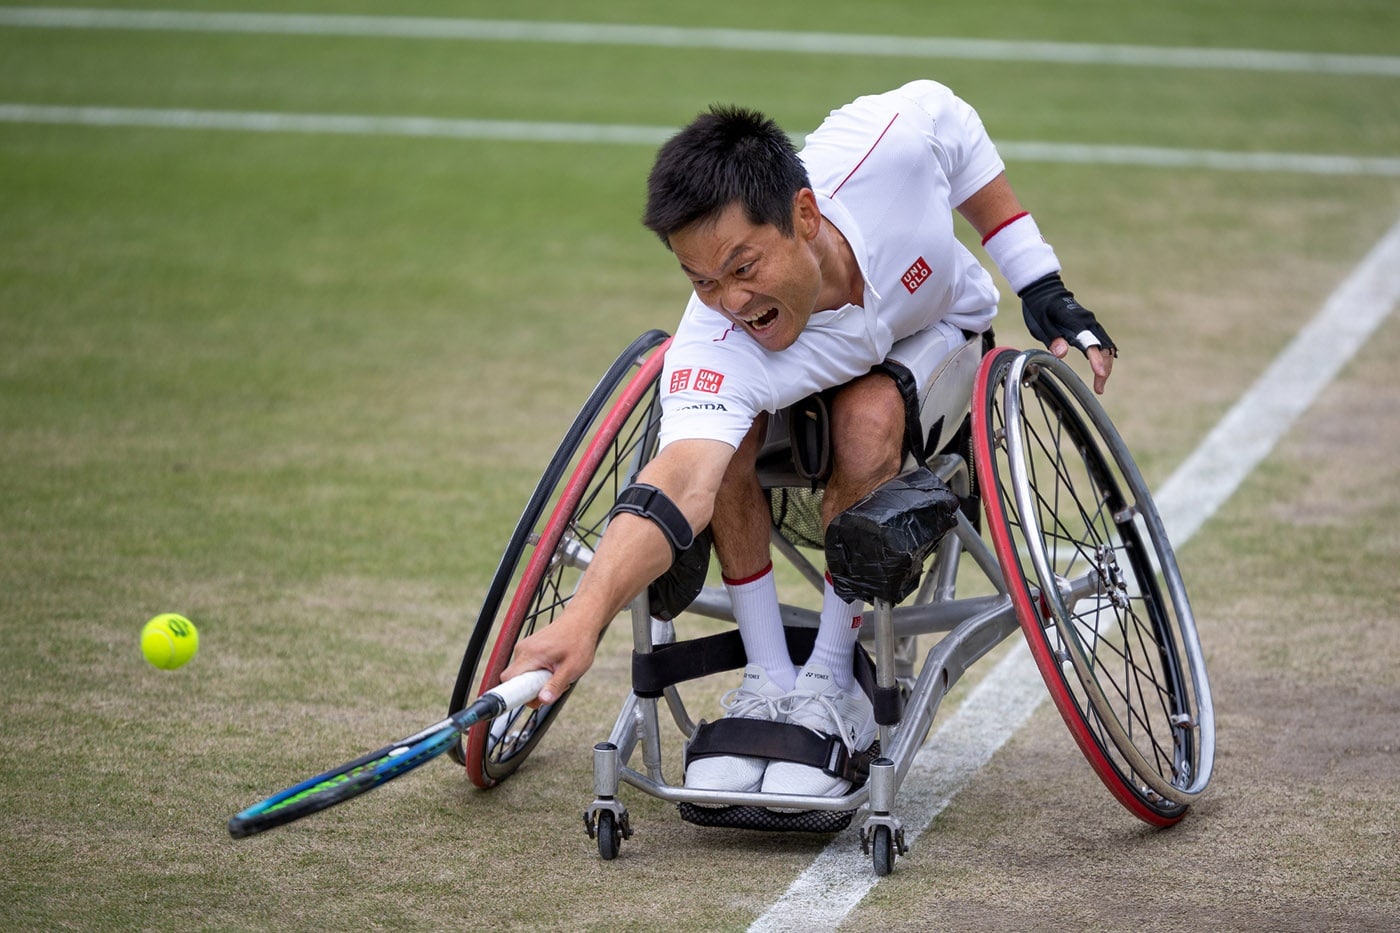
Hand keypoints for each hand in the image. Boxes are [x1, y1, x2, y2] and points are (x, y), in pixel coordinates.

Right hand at [500, 617, 597, 707]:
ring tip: (557, 673)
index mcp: (531, 654)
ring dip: (537, 681)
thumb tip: (543, 701)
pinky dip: (539, 673)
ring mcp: (525, 647)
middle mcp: (523, 649)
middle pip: (516, 680)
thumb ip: (556, 685)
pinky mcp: (529, 648)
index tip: (532, 696)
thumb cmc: (579, 641)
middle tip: (553, 686)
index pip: (508, 679)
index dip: (517, 693)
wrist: (581, 621)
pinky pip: (527, 667)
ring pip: (522, 675)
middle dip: (533, 689)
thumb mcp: (572, 668)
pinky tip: (554, 668)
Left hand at [1019, 273, 1116, 393]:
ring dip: (1106, 365)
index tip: (1100, 374)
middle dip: (1104, 368)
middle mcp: (1088, 322)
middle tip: (1099, 389)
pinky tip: (1101, 369)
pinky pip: (1102, 342)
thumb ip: (1052, 338)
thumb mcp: (1040, 324)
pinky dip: (1103, 356)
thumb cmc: (1040, 308)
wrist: (1045, 290)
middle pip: (1104, 347)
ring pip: (1106, 346)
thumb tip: (1062, 354)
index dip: (1096, 360)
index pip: (1090, 343)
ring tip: (1100, 385)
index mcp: (1075, 322)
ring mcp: (1091, 323)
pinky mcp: (1090, 326)